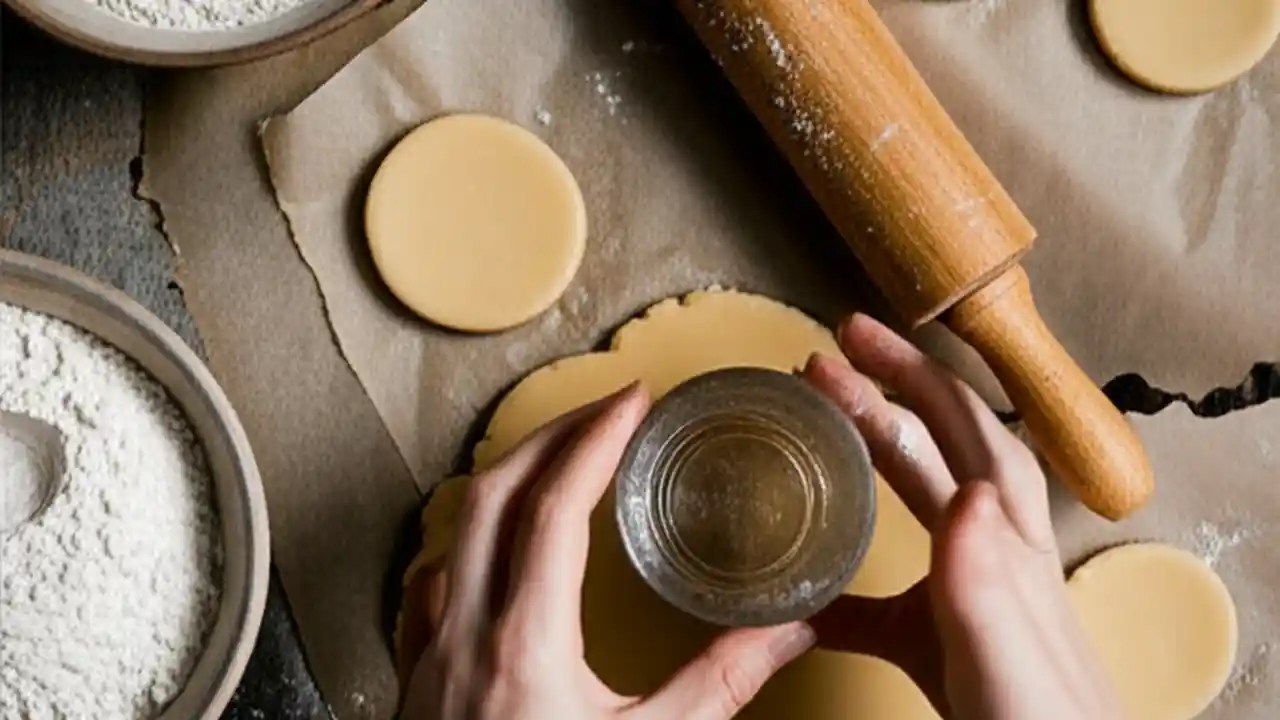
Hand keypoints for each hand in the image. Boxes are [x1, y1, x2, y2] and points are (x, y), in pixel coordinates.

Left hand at [402, 383, 816, 719]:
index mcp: (523, 646)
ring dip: (505, 480)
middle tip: (602, 412)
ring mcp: (428, 656)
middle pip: (489, 495)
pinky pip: (428, 580)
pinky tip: (490, 546)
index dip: (594, 439)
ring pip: (450, 530)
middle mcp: (462, 636)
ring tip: (556, 461)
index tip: (632, 401)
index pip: (552, 507)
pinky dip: (465, 539)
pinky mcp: (417, 681)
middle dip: (548, 436)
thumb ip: (722, 684)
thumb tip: (792, 631)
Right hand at [801, 314, 1121, 719]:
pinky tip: (804, 598)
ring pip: (919, 504)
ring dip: (873, 456)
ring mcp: (965, 599)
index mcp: (1006, 551)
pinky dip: (838, 589)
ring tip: (824, 428)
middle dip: (888, 391)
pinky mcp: (941, 649)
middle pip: (939, 450)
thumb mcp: (1009, 657)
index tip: (850, 340)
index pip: (959, 436)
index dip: (907, 379)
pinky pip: (879, 603)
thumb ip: (986, 582)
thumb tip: (960, 493)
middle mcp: (991, 559)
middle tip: (829, 354)